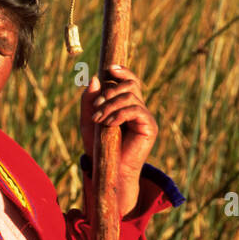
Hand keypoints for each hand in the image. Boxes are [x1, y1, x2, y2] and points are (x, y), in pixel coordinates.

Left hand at [80, 65, 158, 201]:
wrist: (109, 170)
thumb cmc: (99, 147)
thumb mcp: (88, 121)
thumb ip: (89, 101)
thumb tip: (94, 78)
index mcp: (125, 104)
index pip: (129, 80)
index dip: (122, 71)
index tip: (110, 68)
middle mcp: (138, 107)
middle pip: (130, 84)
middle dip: (110, 91)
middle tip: (97, 107)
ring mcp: (144, 117)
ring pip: (130, 96)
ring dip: (111, 105)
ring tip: (99, 120)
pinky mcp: (149, 126)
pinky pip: (136, 109)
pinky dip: (120, 114)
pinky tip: (109, 124)